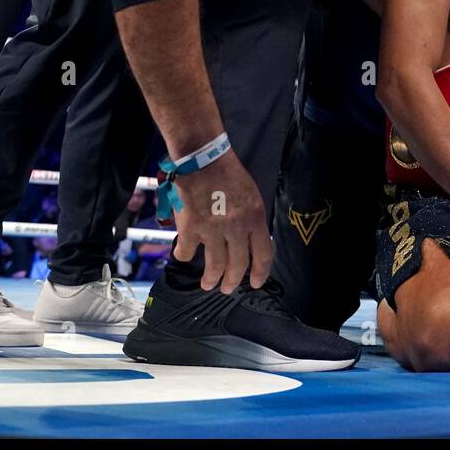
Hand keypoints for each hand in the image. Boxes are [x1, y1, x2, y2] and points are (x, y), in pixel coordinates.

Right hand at [171, 151, 271, 293]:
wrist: (203, 159)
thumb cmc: (229, 174)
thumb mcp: (252, 196)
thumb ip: (251, 220)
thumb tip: (251, 242)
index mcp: (255, 218)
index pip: (264, 254)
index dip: (260, 273)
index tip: (256, 284)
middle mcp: (237, 228)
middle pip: (238, 265)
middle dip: (232, 281)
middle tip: (227, 289)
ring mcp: (213, 230)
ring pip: (215, 265)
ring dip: (211, 279)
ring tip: (208, 284)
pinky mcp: (191, 229)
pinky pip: (187, 252)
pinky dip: (185, 257)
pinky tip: (185, 256)